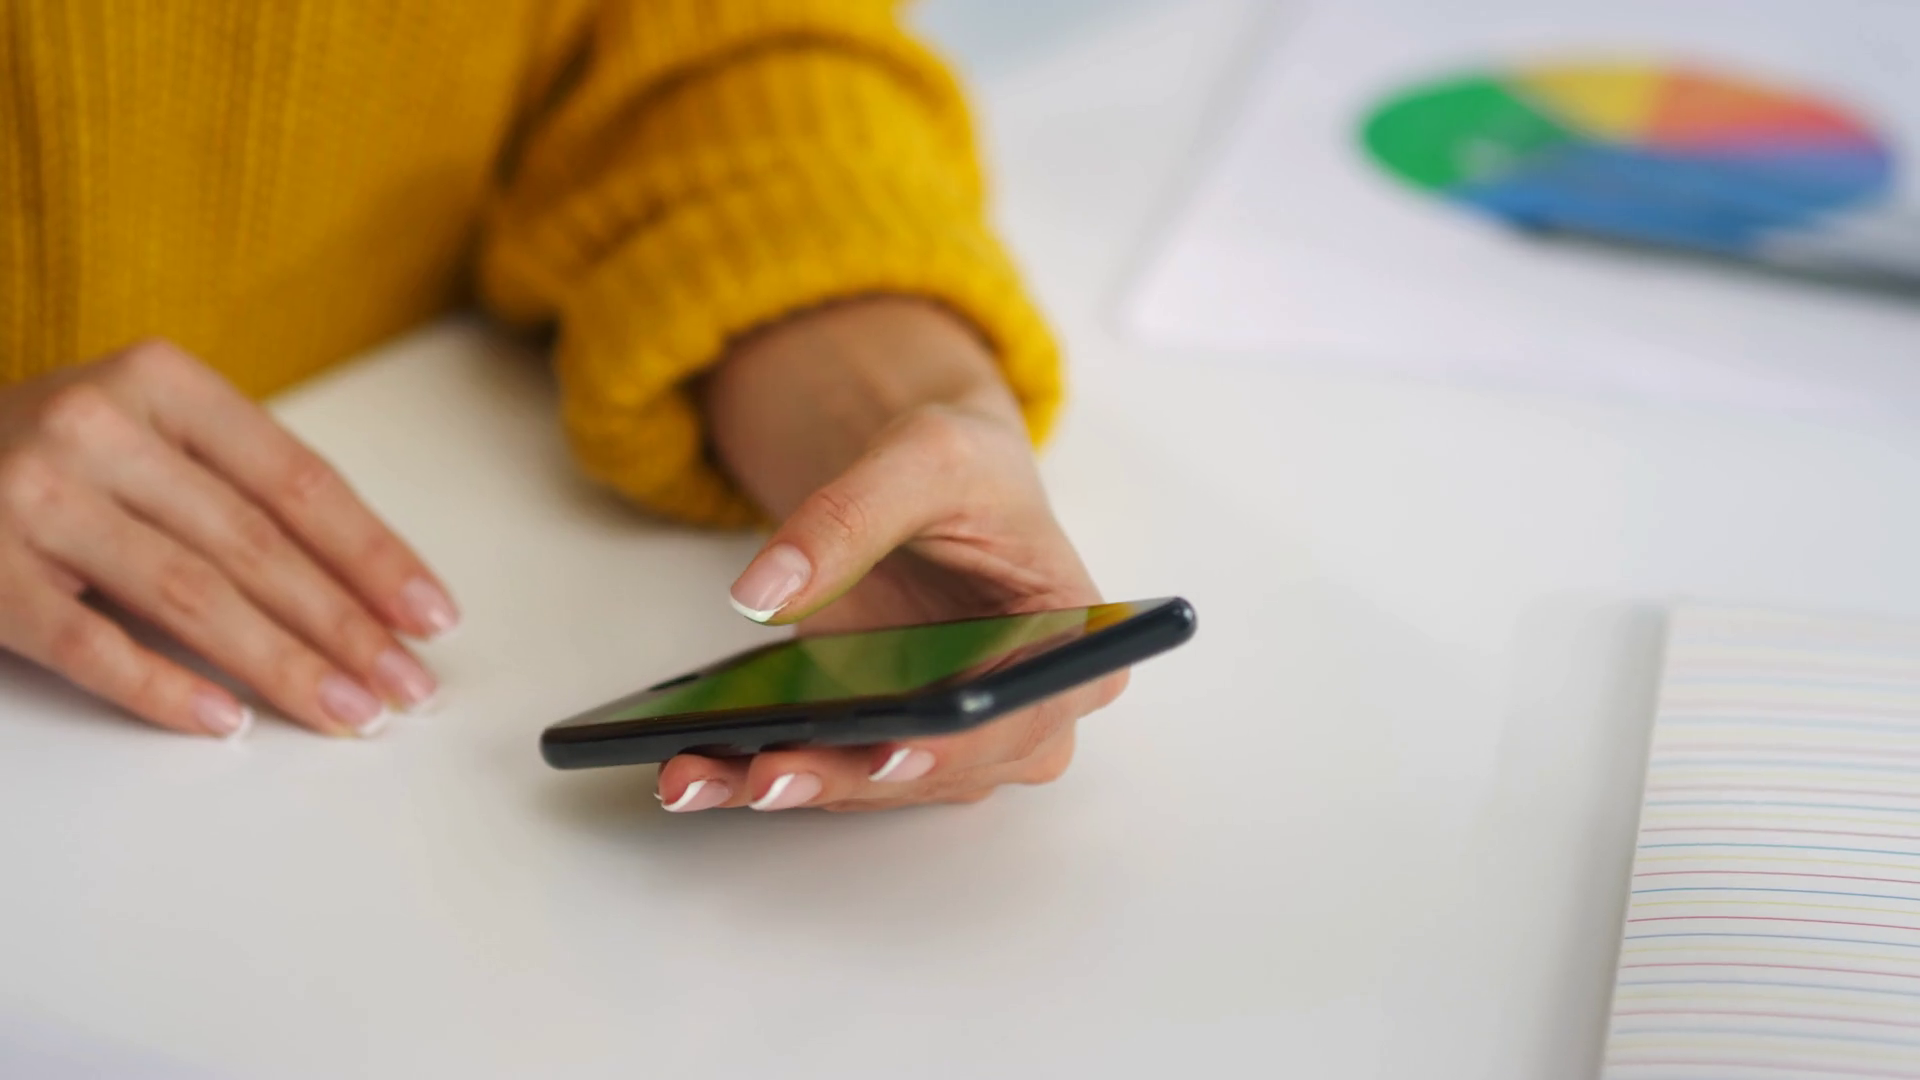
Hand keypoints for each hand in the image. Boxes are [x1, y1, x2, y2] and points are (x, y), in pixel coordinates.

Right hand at [0, 340, 458, 737]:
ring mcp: (33, 498)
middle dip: (347, 626)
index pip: (299, 481)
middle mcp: (99, 427)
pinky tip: (230, 723)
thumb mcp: (145, 432)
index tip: (432, 616)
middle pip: (256, 545)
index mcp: (162, 381)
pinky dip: (166, 689)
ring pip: (190, 597)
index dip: (374, 554)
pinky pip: (91, 645)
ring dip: (283, 666)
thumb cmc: (50, 452)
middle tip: (408, 685)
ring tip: (349, 712)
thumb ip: (237, 486)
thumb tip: (368, 586)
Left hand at [656, 299, 1124, 811]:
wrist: (931, 484)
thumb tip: (764, 590)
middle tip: (769, 770)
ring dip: (789, 784)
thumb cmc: (964, 469)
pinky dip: (757, 774)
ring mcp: (952, 739)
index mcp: (1072, 644)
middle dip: (851, 775)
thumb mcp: (921, 456)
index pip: (1022, 711)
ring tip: (696, 773)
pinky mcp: (885, 740)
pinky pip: (829, 769)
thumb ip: (849, 515)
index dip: (959, 740)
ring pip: (875, 784)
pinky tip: (694, 770)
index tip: (892, 744)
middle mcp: (1023, 713)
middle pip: (942, 767)